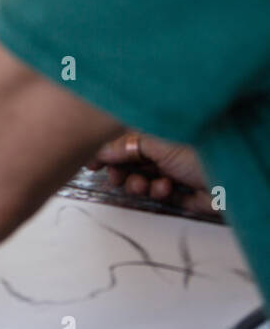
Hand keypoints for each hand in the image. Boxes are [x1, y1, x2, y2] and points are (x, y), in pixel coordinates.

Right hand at [87, 132, 214, 214]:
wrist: (236, 182)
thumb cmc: (206, 154)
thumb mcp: (158, 144)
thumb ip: (126, 146)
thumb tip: (101, 149)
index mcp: (156, 132)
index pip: (122, 141)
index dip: (105, 151)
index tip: (91, 161)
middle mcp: (163, 151)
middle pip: (128, 162)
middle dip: (121, 171)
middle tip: (118, 177)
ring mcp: (171, 171)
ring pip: (140, 181)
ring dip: (139, 184)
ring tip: (148, 184)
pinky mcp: (180, 192)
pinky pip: (157, 195)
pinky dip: (158, 194)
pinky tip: (167, 189)